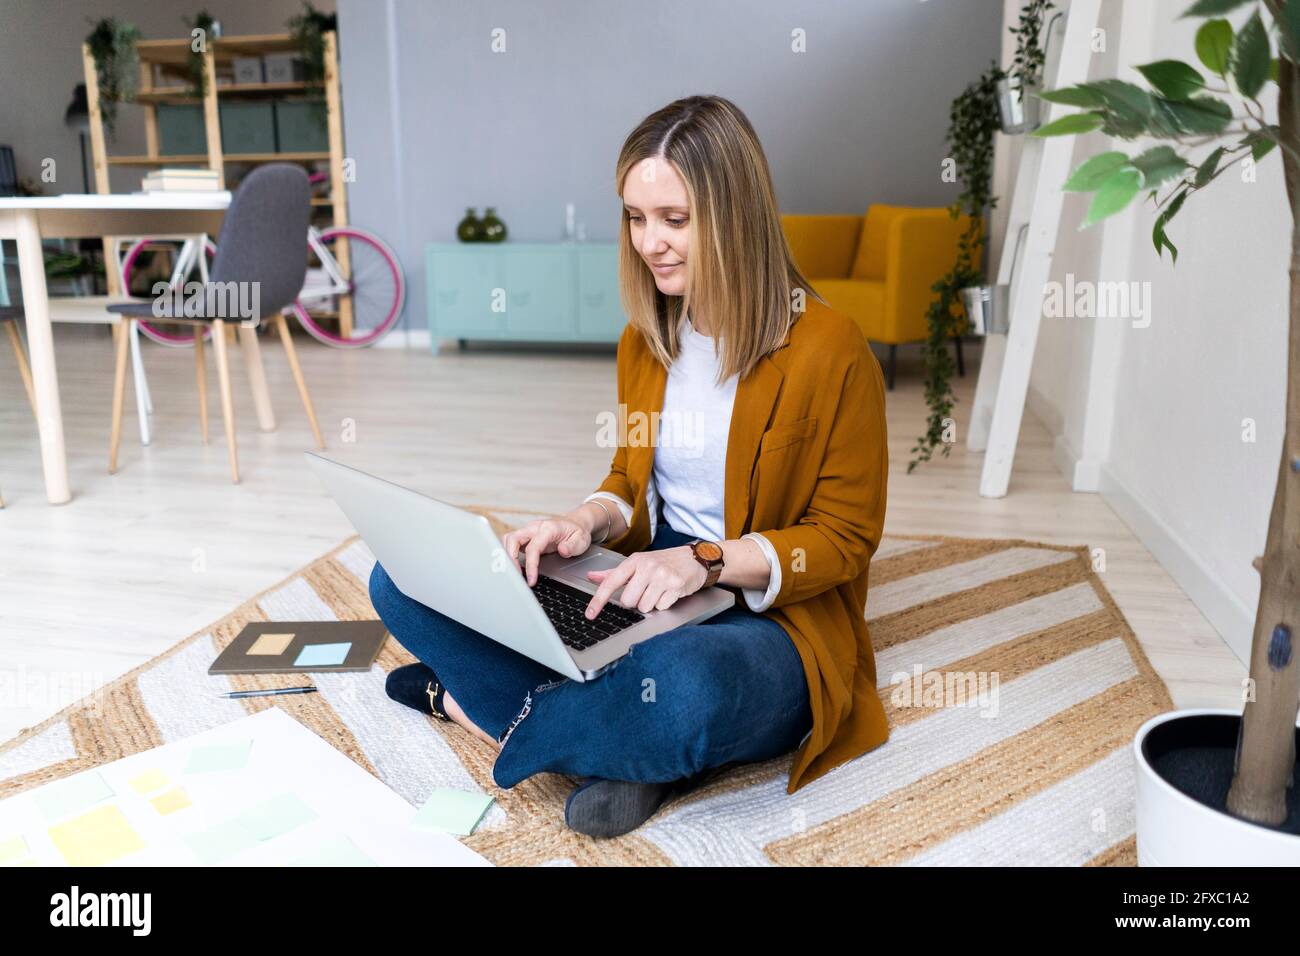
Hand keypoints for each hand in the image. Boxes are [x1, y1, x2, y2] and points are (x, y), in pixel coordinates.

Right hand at [502, 517, 590, 586]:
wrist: (575, 524)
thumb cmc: (577, 532)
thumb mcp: (581, 540)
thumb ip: (572, 546)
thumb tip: (562, 550)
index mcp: (548, 528)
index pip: (533, 547)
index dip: (530, 565)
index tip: (531, 579)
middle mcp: (535, 528)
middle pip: (513, 539)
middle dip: (510, 559)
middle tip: (515, 577)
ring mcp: (529, 531)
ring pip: (509, 539)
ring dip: (507, 556)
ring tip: (513, 573)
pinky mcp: (526, 537)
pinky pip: (512, 544)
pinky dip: (509, 554)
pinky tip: (513, 567)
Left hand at [584, 546, 706, 617]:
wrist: (694, 558)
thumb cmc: (663, 562)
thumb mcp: (638, 563)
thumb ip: (614, 572)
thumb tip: (592, 577)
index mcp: (635, 560)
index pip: (611, 582)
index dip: (599, 600)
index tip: (590, 614)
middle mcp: (648, 566)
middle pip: (629, 601)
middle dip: (636, 601)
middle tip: (645, 590)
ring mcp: (663, 576)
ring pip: (644, 607)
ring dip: (650, 603)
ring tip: (658, 590)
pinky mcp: (676, 586)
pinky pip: (661, 607)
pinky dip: (664, 604)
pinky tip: (668, 592)